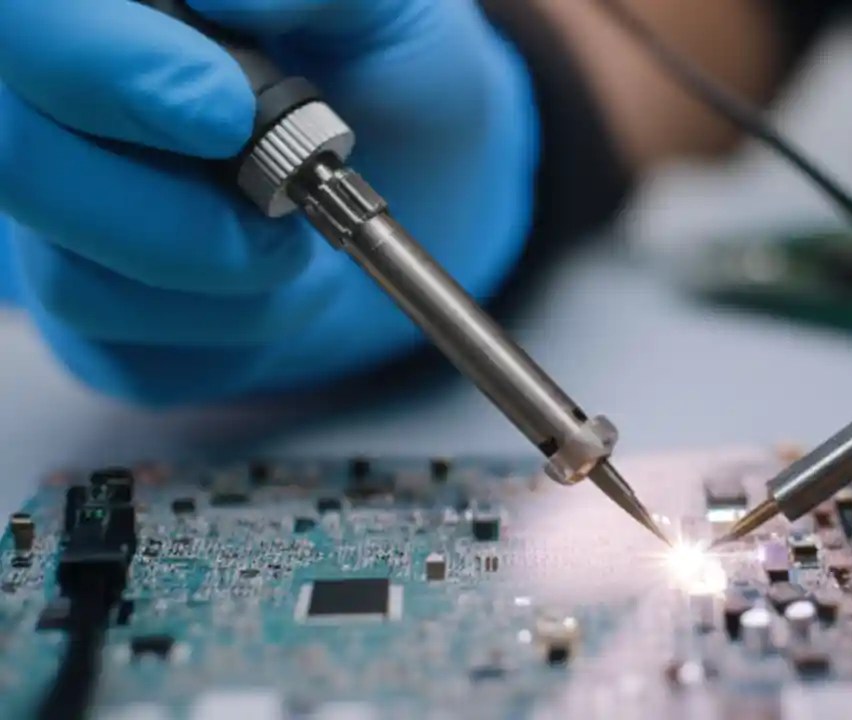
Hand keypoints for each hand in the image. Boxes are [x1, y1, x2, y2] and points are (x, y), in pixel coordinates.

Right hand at [0, 0, 537, 403]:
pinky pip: (126, 353)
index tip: (226, 115)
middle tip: (283, 200)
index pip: (29, 25)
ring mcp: (68, 218)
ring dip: (223, 275)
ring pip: (73, 276)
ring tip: (300, 241)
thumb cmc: (395, 85)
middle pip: (20, 158)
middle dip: (171, 209)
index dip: (102, 69)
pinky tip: (280, 292)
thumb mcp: (384, 17)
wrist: (427, 193)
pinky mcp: (97, 320)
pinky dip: (231, 335)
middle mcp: (60, 111)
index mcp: (118, 20)